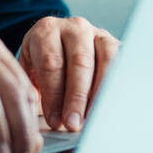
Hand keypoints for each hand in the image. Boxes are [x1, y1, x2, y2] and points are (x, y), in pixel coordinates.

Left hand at [18, 16, 119, 131]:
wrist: (60, 51)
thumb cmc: (42, 69)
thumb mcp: (31, 75)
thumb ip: (32, 92)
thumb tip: (42, 118)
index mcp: (46, 31)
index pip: (51, 62)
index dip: (53, 95)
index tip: (54, 120)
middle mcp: (74, 28)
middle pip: (80, 62)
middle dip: (76, 97)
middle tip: (73, 124)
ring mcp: (98, 34)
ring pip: (106, 61)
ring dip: (99, 94)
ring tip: (93, 119)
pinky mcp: (116, 44)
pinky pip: (121, 64)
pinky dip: (115, 87)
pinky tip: (109, 106)